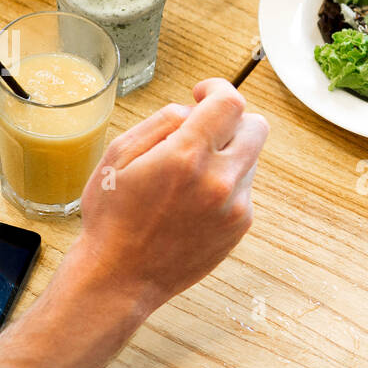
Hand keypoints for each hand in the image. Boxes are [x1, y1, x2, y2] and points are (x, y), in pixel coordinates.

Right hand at [76, 78, 268, 310]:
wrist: (120, 277)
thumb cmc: (112, 216)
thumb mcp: (119, 155)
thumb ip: (164, 121)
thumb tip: (195, 108)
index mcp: (187, 157)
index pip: (230, 103)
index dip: (217, 89)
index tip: (202, 93)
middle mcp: (220, 181)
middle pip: (256, 126)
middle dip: (231, 120)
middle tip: (202, 130)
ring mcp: (236, 207)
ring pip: (250, 158)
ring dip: (227, 155)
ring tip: (187, 177)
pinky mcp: (241, 227)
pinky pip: (244, 189)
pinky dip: (226, 185)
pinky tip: (192, 201)